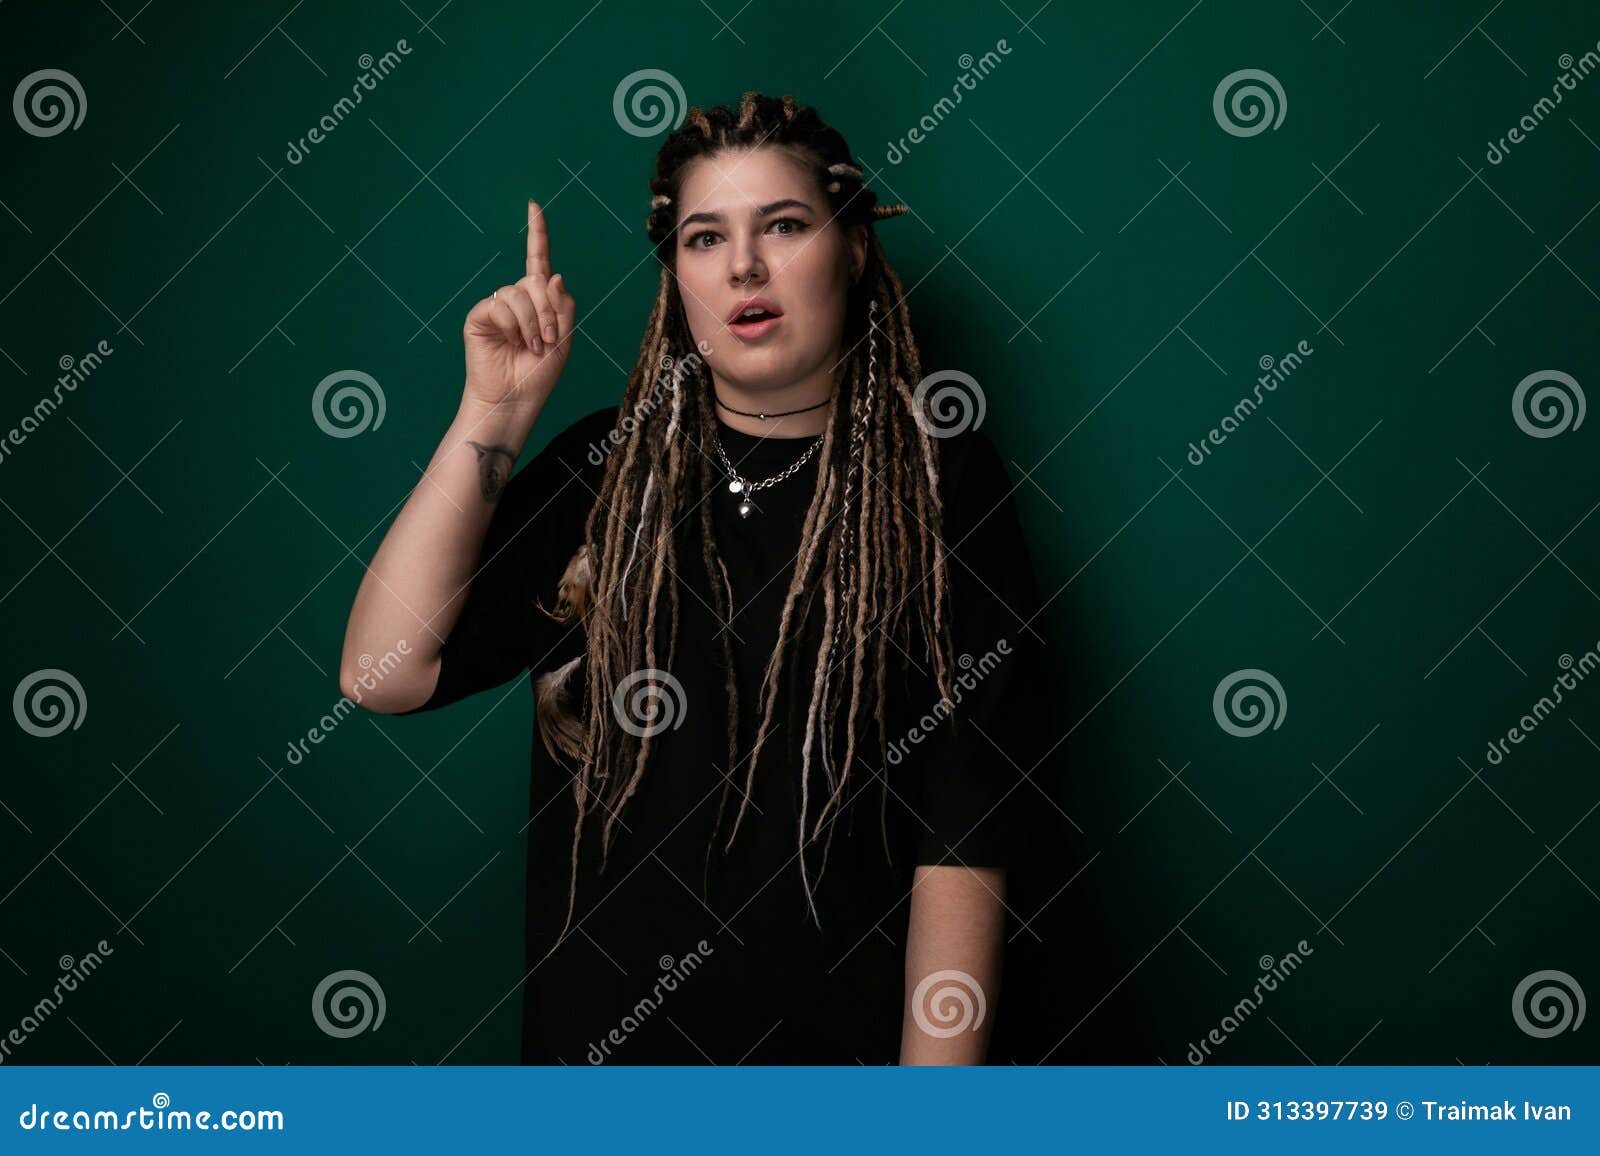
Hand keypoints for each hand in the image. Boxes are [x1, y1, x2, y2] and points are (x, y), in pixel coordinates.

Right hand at [462, 199, 575, 410]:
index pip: (538, 261)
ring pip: (518, 292)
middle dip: (547, 310)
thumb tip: (552, 274)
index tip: (533, 206)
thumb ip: (563, 305)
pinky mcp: (480, 315)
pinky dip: (513, 324)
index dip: (536, 234)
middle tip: (548, 340)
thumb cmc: (539, 374)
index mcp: (539, 302)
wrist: (514, 398)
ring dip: (531, 321)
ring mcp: (497, 306)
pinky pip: (499, 304)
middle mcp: (517, 299)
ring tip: (531, 346)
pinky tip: (513, 342)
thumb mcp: (564, 339)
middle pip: (534, 279)